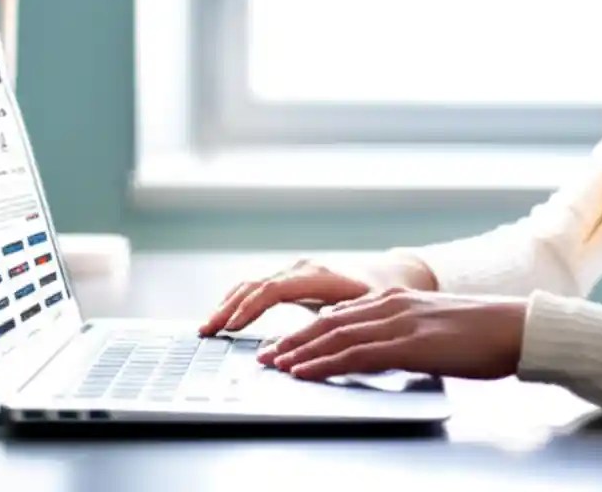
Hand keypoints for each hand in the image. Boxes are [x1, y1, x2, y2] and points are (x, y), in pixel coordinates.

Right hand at [199, 255, 438, 335]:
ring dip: (229, 304)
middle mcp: (303, 269)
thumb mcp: (368, 309)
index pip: (273, 289)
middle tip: (205, 331)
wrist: (396, 274)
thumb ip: (339, 320)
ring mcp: (297, 272)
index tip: (231, 328)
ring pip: (253, 284)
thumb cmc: (385, 293)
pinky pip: (260, 287)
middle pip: (255, 285)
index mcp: (319, 275)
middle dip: (228, 308)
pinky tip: (227, 317)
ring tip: (208, 327)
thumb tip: (308, 333)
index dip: (250, 308)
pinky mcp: (295, 279)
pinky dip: (240, 301)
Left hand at [256, 288, 527, 380]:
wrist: (518, 328)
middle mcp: (393, 306)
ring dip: (299, 353)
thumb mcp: (439, 327)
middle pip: (329, 322)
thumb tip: (387, 348)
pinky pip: (354, 355)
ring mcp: (399, 323)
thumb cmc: (487, 334)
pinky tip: (304, 373)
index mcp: (400, 300)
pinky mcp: (408, 344)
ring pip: (334, 337)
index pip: (343, 313)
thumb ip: (408, 332)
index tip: (287, 343)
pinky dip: (323, 364)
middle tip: (266, 357)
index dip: (310, 330)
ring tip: (274, 366)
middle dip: (293, 340)